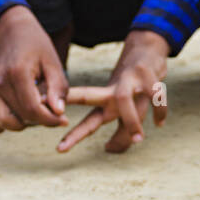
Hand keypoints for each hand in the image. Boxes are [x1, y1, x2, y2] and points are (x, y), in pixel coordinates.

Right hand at [0, 6, 67, 126]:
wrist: (14, 33)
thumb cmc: (37, 47)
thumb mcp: (54, 64)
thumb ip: (58, 89)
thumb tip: (59, 112)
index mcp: (17, 73)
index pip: (31, 109)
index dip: (49, 120)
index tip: (62, 119)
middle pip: (17, 119)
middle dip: (37, 122)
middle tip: (48, 112)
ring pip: (0, 122)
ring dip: (18, 124)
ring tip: (31, 113)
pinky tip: (13, 117)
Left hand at [59, 30, 167, 152]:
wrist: (148, 49)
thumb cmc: (133, 86)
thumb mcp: (121, 105)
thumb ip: (118, 131)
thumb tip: (108, 150)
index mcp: (103, 97)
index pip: (78, 104)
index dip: (61, 109)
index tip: (40, 113)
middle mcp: (112, 89)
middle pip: (89, 98)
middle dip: (77, 123)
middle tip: (62, 148)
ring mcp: (129, 81)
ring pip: (125, 102)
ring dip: (131, 121)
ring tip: (138, 140)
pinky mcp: (149, 77)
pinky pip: (155, 99)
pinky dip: (159, 112)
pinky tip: (159, 124)